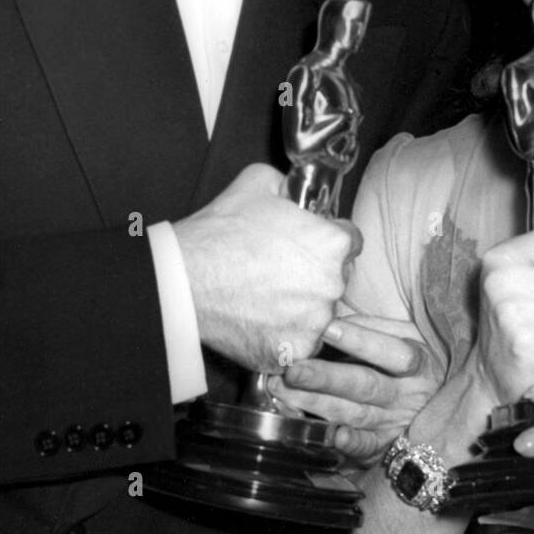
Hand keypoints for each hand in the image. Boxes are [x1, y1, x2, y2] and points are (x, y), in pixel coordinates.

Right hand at [172, 163, 360, 372]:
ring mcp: (313, 324)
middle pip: (335, 281)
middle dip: (314, 276)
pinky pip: (297, 345)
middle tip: (279, 272)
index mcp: (333, 244)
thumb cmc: (220, 231)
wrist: (183, 279)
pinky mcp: (292, 352)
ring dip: (300, 309)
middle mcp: (332, 286)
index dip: (328, 241)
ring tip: (265, 298)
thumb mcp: (260, 181)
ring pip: (317, 315)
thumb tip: (297, 193)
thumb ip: (291, 187)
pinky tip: (258, 320)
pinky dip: (281, 336)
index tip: (309, 246)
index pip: (350, 243)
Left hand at [262, 315, 441, 465]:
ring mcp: (396, 424)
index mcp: (416, 362)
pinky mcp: (386, 448)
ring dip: (317, 405)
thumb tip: (333, 319)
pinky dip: (351, 444)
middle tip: (292, 369)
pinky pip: (368, 448)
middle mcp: (407, 394)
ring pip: (355, 414)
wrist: (441, 406)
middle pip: (366, 385)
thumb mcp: (407, 337)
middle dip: (326, 378)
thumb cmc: (413, 363)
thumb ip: (373, 327)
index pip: (390, 351)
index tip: (326, 328)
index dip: (359, 340)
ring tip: (283, 393)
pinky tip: (332, 436)